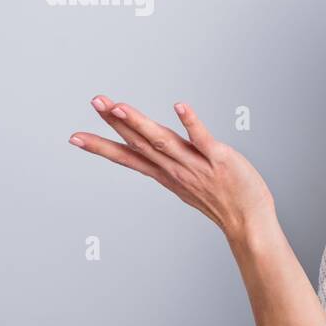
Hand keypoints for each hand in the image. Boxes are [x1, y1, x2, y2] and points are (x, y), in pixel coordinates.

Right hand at [69, 96, 275, 238]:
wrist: (249, 223)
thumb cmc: (223, 201)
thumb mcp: (186, 184)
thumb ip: (170, 164)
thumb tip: (155, 150)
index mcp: (166, 174)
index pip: (128, 157)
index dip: (102, 146)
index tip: (76, 136)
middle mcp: (176, 169)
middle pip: (140, 142)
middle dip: (116, 122)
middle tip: (95, 102)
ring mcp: (196, 164)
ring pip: (162, 141)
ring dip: (140, 123)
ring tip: (120, 106)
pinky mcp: (220, 159)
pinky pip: (202, 138)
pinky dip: (190, 123)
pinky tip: (179, 106)